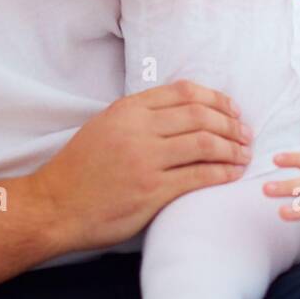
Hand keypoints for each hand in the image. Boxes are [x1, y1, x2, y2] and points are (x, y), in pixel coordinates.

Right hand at [28, 80, 253, 252]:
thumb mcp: (105, 126)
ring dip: (232, 148)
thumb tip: (185, 109)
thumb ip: (140, 115)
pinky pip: (198, 176)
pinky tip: (233, 174)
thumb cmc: (80, 169)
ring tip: (244, 154)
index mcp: (127, 110)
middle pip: (200, 115)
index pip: (184, 92)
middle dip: (230, 123)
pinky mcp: (151, 190)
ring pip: (204, 143)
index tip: (232, 109)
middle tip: (246, 133)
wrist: (54, 206)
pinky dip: (222, 173)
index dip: (216, 99)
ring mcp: (145, 160)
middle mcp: (137, 129)